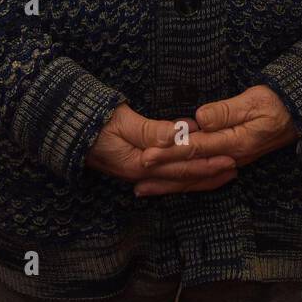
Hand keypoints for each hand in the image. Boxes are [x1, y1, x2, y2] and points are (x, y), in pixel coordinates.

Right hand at [85, 103, 237, 192]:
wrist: (66, 128)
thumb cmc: (93, 121)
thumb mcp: (123, 122)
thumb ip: (152, 131)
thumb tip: (181, 134)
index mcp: (140, 164)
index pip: (181, 166)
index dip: (207, 162)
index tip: (229, 157)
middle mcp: (141, 174)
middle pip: (182, 178)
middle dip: (210, 173)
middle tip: (235, 167)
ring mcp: (138, 173)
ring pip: (176, 180)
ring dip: (200, 177)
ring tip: (223, 172)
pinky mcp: (136, 167)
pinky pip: (167, 175)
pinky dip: (184, 175)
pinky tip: (194, 175)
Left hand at [133, 85, 300, 195]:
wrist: (298, 116)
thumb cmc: (277, 104)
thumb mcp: (254, 101)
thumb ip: (227, 111)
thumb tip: (200, 118)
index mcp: (235, 143)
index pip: (195, 149)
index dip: (169, 153)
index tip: (146, 156)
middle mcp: (231, 158)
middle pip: (191, 171)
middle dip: (162, 175)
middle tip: (135, 180)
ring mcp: (231, 163)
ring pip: (195, 178)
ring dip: (169, 184)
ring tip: (143, 189)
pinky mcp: (230, 162)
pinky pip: (203, 177)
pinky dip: (184, 182)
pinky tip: (170, 185)